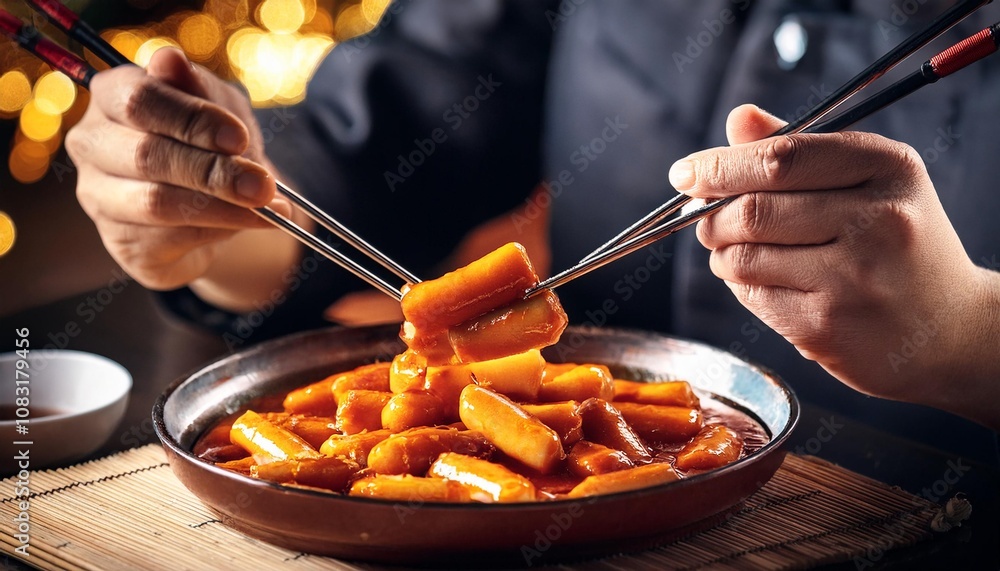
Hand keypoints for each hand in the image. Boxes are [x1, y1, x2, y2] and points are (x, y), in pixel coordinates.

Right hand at [67, 48, 289, 290]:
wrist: (217, 203)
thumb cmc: (212, 142)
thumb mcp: (220, 108)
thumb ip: (199, 90)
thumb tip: (168, 59)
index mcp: (112, 96)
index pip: (140, 101)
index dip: (193, 120)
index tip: (239, 139)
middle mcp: (93, 144)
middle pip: (148, 156)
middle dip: (213, 171)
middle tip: (262, 185)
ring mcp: (99, 196)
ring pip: (158, 202)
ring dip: (222, 207)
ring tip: (268, 208)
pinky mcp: (121, 242)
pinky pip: (169, 239)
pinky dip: (218, 231)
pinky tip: (249, 223)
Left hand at [671, 104, 999, 427]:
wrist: (950, 331)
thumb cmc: (898, 245)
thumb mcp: (869, 182)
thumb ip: (799, 150)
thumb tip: (737, 119)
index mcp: (887, 168)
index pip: (781, 157)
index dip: (719, 165)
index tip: (685, 172)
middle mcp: (877, 220)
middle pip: (752, 210)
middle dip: (710, 214)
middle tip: (700, 216)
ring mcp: (853, 278)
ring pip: (743, 256)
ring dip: (720, 252)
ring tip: (732, 250)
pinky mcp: (827, 326)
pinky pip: (752, 296)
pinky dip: (740, 285)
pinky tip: (760, 281)